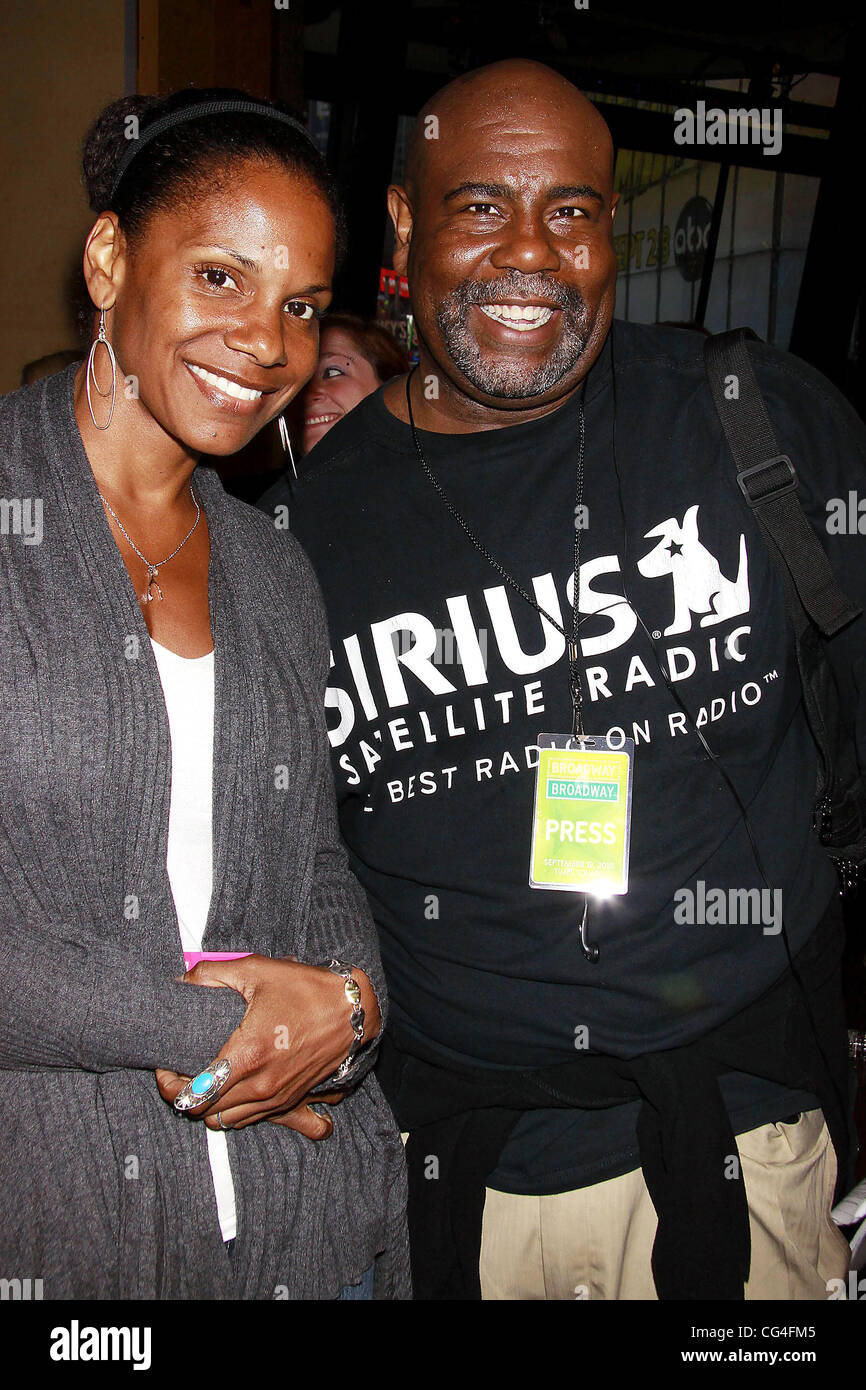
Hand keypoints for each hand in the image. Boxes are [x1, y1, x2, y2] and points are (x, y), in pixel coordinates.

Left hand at [155, 955, 378, 1129]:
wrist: (352, 1010)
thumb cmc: (306, 988)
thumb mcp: (257, 970)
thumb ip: (212, 973)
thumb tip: (180, 980)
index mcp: (248, 1054)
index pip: (193, 1091)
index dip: (169, 1085)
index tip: (162, 1069)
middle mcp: (261, 1084)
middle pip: (204, 1112)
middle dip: (182, 1096)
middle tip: (175, 1073)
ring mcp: (277, 1096)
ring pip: (225, 1121)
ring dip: (207, 1106)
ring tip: (199, 1081)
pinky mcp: (290, 1099)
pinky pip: (250, 1119)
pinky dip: (232, 1110)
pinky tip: (228, 1087)